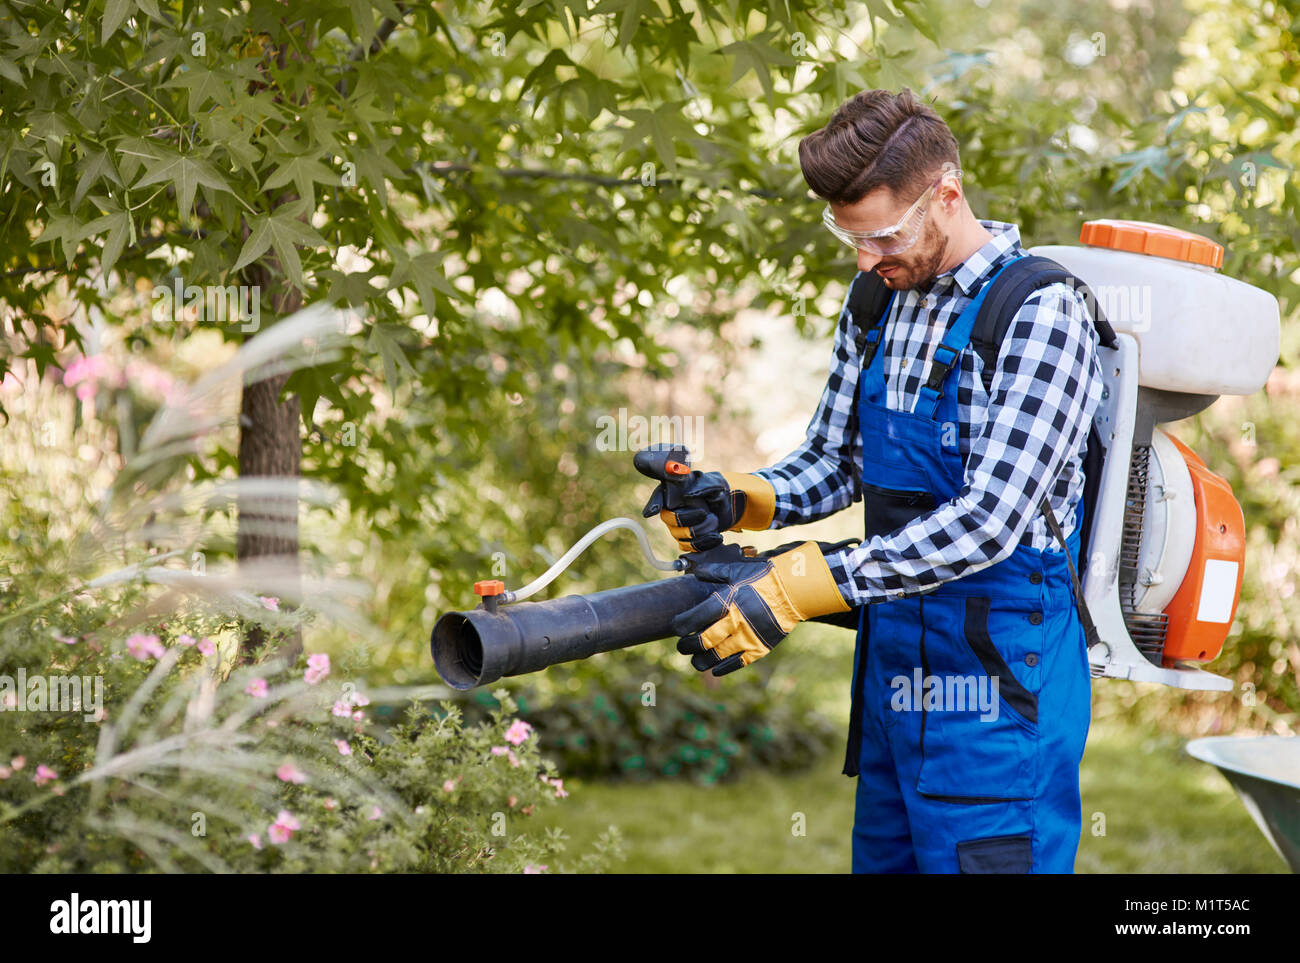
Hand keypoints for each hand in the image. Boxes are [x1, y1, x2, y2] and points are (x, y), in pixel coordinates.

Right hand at [641, 471, 776, 552]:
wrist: (728, 507)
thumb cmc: (718, 490)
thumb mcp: (715, 483)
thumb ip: (703, 485)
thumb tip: (689, 495)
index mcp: (673, 491)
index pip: (658, 497)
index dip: (653, 504)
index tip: (652, 511)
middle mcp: (671, 509)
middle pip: (669, 520)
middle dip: (689, 519)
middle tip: (706, 514)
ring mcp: (677, 526)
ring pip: (680, 536)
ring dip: (701, 531)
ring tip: (715, 521)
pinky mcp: (686, 540)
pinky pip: (690, 547)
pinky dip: (704, 543)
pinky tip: (716, 536)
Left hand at [672, 540, 850, 675]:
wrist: (795, 590)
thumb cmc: (764, 577)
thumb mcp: (737, 569)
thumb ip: (714, 572)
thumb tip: (696, 572)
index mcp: (726, 601)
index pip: (694, 618)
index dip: (680, 626)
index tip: (676, 627)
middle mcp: (735, 621)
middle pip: (702, 641)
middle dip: (687, 646)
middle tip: (682, 646)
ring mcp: (748, 637)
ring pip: (717, 656)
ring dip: (701, 661)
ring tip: (695, 661)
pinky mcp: (760, 647)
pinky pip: (737, 663)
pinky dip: (723, 668)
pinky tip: (714, 669)